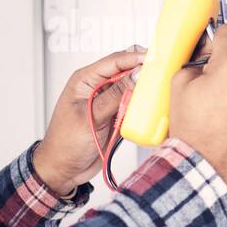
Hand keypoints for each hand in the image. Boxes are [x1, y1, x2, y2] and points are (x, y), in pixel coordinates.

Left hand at [33, 46, 145, 196]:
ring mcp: (107, 102)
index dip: (135, 57)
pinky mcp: (115, 116)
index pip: (114, 61)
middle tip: (162, 73)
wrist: (64, 169)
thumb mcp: (90, 117)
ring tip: (160, 89)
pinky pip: (133, 106)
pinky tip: (152, 107)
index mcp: (85, 80)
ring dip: (144, 90)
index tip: (154, 58)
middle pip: (126, 72)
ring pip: (131, 88)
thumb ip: (114, 96)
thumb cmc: (65, 143)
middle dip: (143, 71)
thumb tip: (136, 75)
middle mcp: (97, 87)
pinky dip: (142, 107)